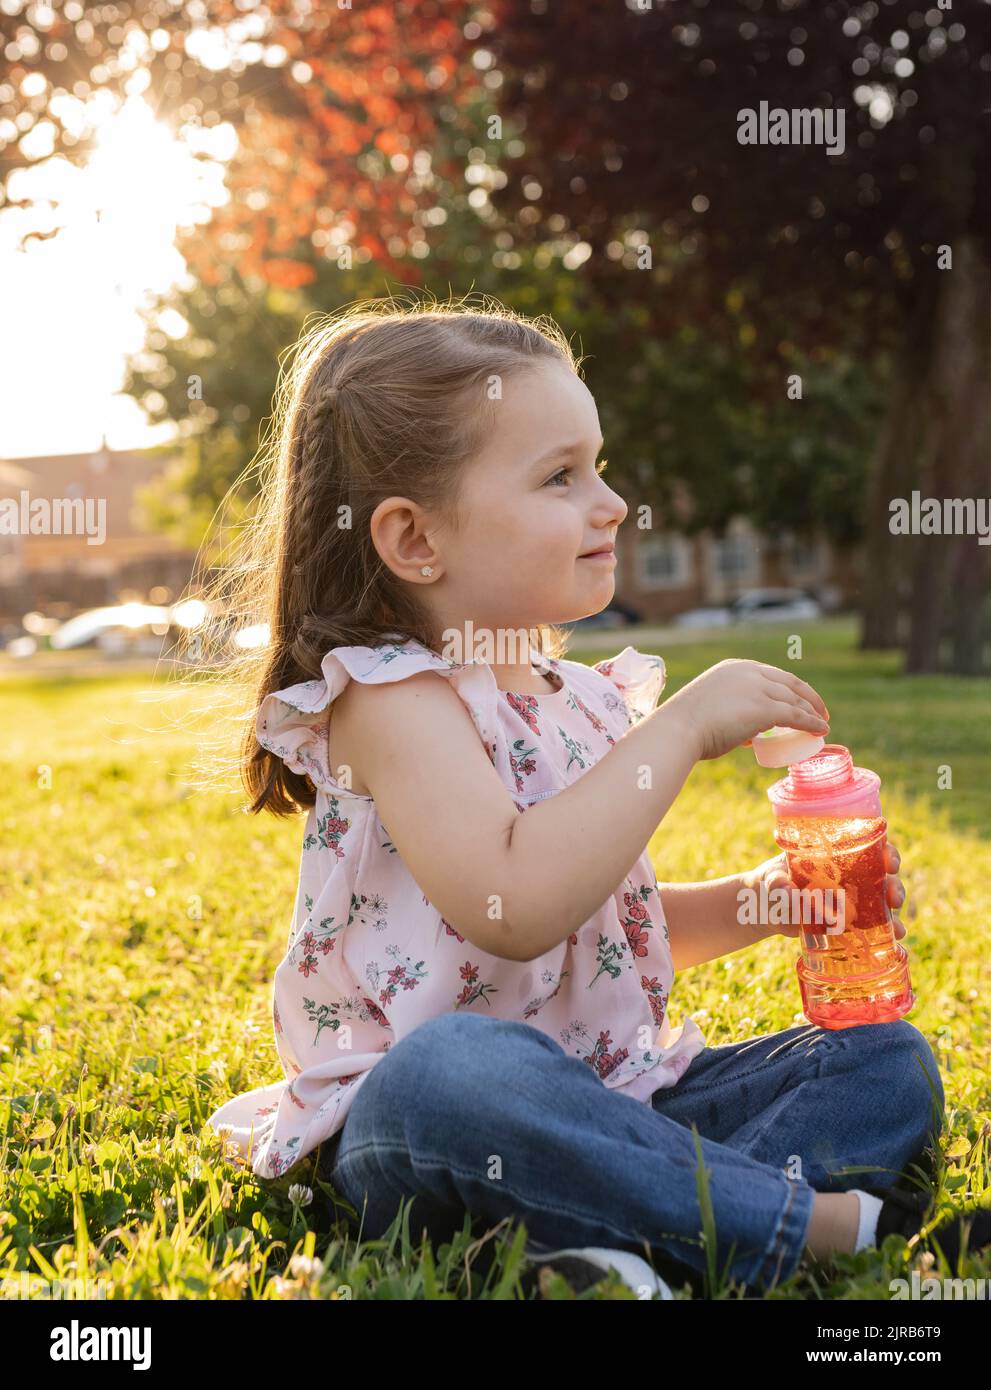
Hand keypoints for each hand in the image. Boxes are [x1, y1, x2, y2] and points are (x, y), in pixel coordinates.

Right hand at [662, 658, 829, 761]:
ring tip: (821, 723)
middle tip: (818, 711)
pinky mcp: (765, 708)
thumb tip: (747, 735)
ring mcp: (759, 689)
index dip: (790, 688)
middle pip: (790, 682)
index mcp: (735, 667)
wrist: (678, 730)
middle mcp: (750, 672)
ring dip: (813, 711)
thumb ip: (731, 716)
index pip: (772, 675)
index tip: (798, 700)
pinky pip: (796, 715)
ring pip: (795, 699)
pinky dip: (811, 722)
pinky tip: (821, 730)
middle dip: (808, 697)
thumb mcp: (710, 709)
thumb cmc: (686, 726)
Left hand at [743, 842, 907, 940]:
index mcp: (836, 855)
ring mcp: (852, 896)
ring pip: (882, 899)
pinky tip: (894, 938)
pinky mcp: (848, 919)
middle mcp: (850, 873)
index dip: (886, 852)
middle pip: (883, 874)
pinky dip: (886, 929)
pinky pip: (873, 923)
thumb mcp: (772, 879)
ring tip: (897, 926)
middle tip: (893, 897)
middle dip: (894, 885)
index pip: (869, 846)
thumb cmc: (771, 883)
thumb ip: (779, 884)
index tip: (890, 862)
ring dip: (894, 912)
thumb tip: (792, 896)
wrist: (766, 910)